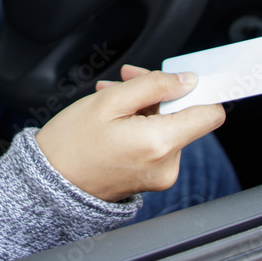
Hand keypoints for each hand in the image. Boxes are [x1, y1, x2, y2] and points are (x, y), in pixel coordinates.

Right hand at [35, 64, 225, 202]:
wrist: (50, 181)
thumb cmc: (72, 143)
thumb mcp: (110, 100)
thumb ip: (154, 84)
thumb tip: (187, 80)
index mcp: (160, 144)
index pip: (211, 113)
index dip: (199, 90)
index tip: (179, 79)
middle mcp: (168, 165)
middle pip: (184, 115)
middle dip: (158, 92)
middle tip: (126, 79)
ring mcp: (161, 175)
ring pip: (168, 125)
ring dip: (144, 106)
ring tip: (111, 97)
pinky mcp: (152, 178)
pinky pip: (157, 141)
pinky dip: (141, 123)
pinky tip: (115, 115)